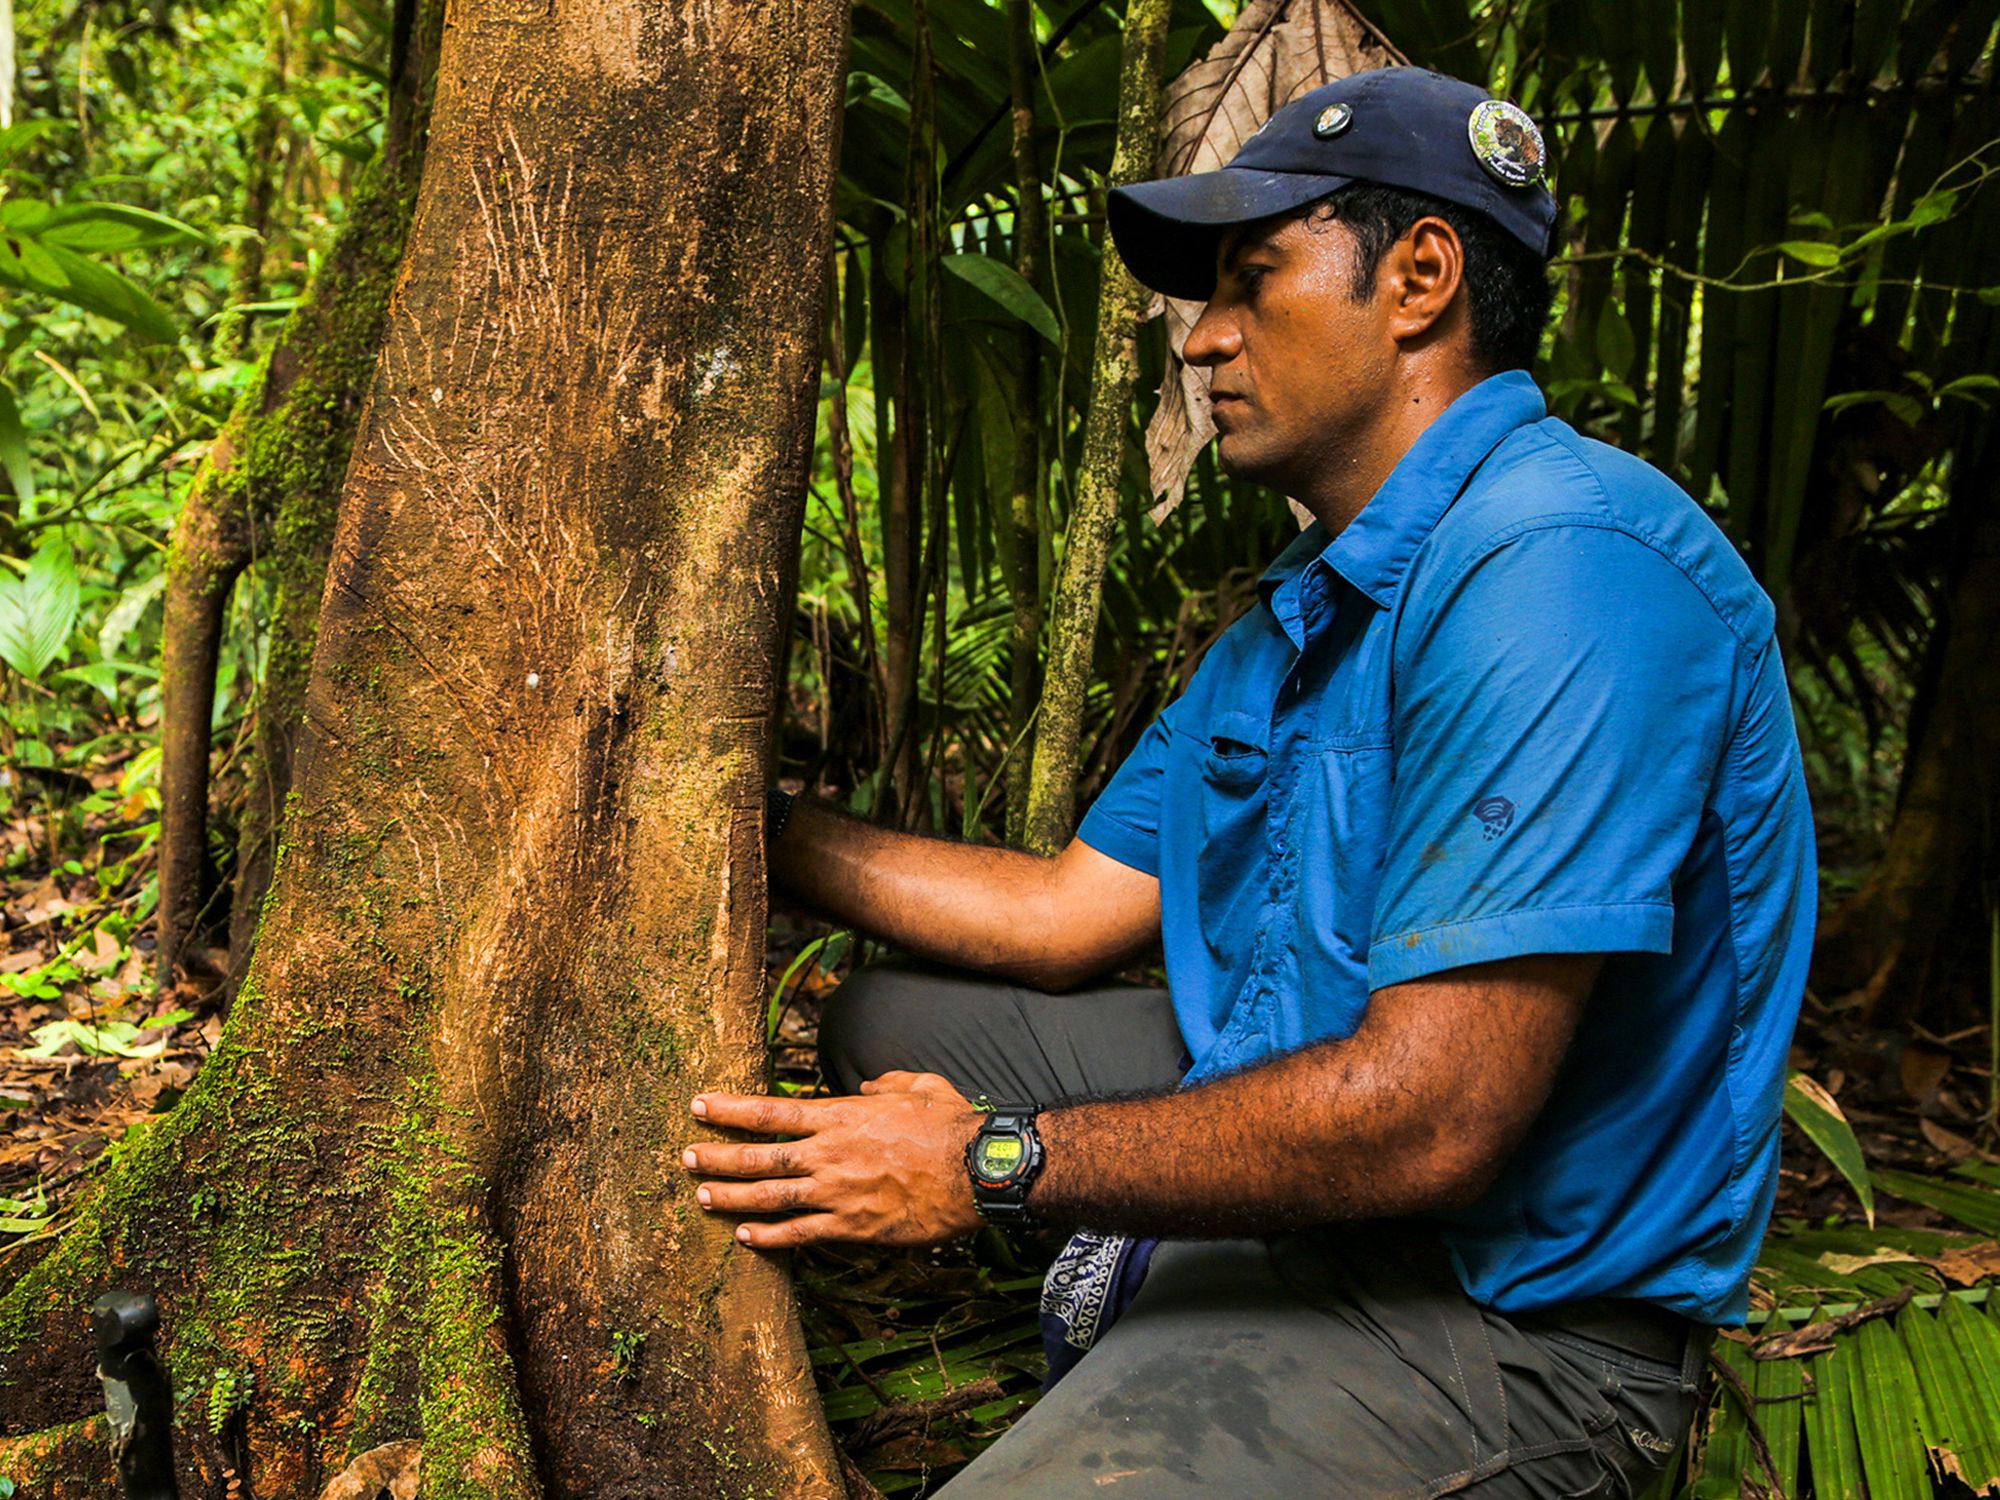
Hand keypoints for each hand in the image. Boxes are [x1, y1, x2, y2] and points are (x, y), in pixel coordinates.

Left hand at [683, 1072, 985, 1249]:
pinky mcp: (852, 1228)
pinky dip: (769, 1237)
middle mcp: (830, 1154)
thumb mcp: (917, 1086)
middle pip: (759, 1157)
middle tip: (686, 1157)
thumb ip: (885, 1083)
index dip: (730, 1109)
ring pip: (770, 1197)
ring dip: (732, 1198)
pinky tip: (746, 1237)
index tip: (699, 1105)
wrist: (976, 1172)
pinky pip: (800, 1234)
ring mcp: (838, 1194)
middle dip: (717, 1157)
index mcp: (842, 1116)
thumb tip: (868, 1085)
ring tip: (702, 1197)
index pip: (771, 1112)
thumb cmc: (950, 1125)